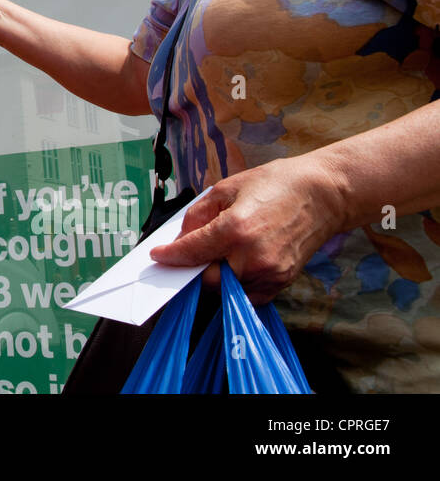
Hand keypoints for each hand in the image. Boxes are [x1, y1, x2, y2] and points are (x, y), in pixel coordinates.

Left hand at [147, 154, 347, 303]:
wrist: (323, 195)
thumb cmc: (275, 185)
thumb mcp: (226, 189)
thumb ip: (198, 216)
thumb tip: (181, 240)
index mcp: (235, 229)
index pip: (192, 253)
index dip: (170, 257)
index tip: (157, 257)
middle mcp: (252, 257)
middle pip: (207, 280)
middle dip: (194, 270)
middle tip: (189, 256)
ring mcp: (270, 272)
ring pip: (227, 290)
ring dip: (215, 278)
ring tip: (217, 256)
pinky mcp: (282, 281)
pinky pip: (249, 295)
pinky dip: (236, 286)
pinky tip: (236, 265)